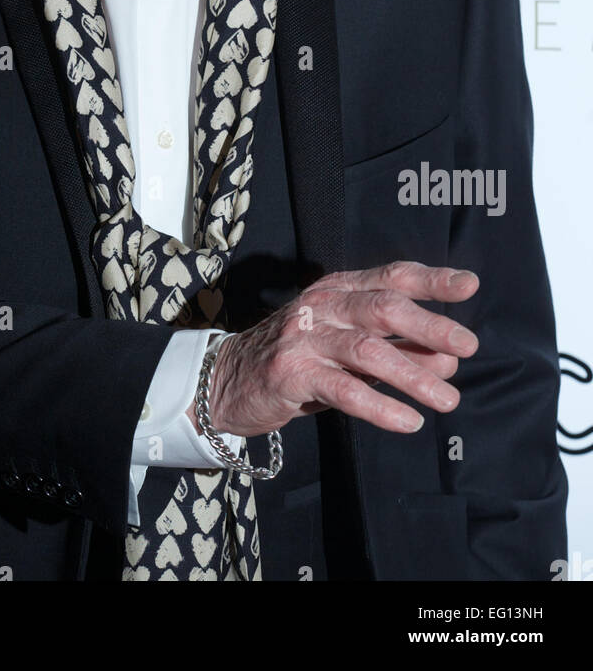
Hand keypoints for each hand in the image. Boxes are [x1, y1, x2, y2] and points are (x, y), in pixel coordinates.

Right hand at [186, 260, 478, 437]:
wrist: (228, 381)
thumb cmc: (300, 360)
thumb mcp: (348, 347)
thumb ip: (396, 348)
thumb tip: (449, 360)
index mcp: (338, 288)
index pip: (391, 276)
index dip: (432, 279)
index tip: (470, 285)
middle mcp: (321, 304)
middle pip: (383, 307)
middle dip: (430, 326)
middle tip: (468, 347)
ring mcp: (303, 337)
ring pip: (367, 350)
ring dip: (414, 375)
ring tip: (448, 400)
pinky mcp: (289, 373)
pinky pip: (342, 391)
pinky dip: (380, 406)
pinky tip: (408, 421)